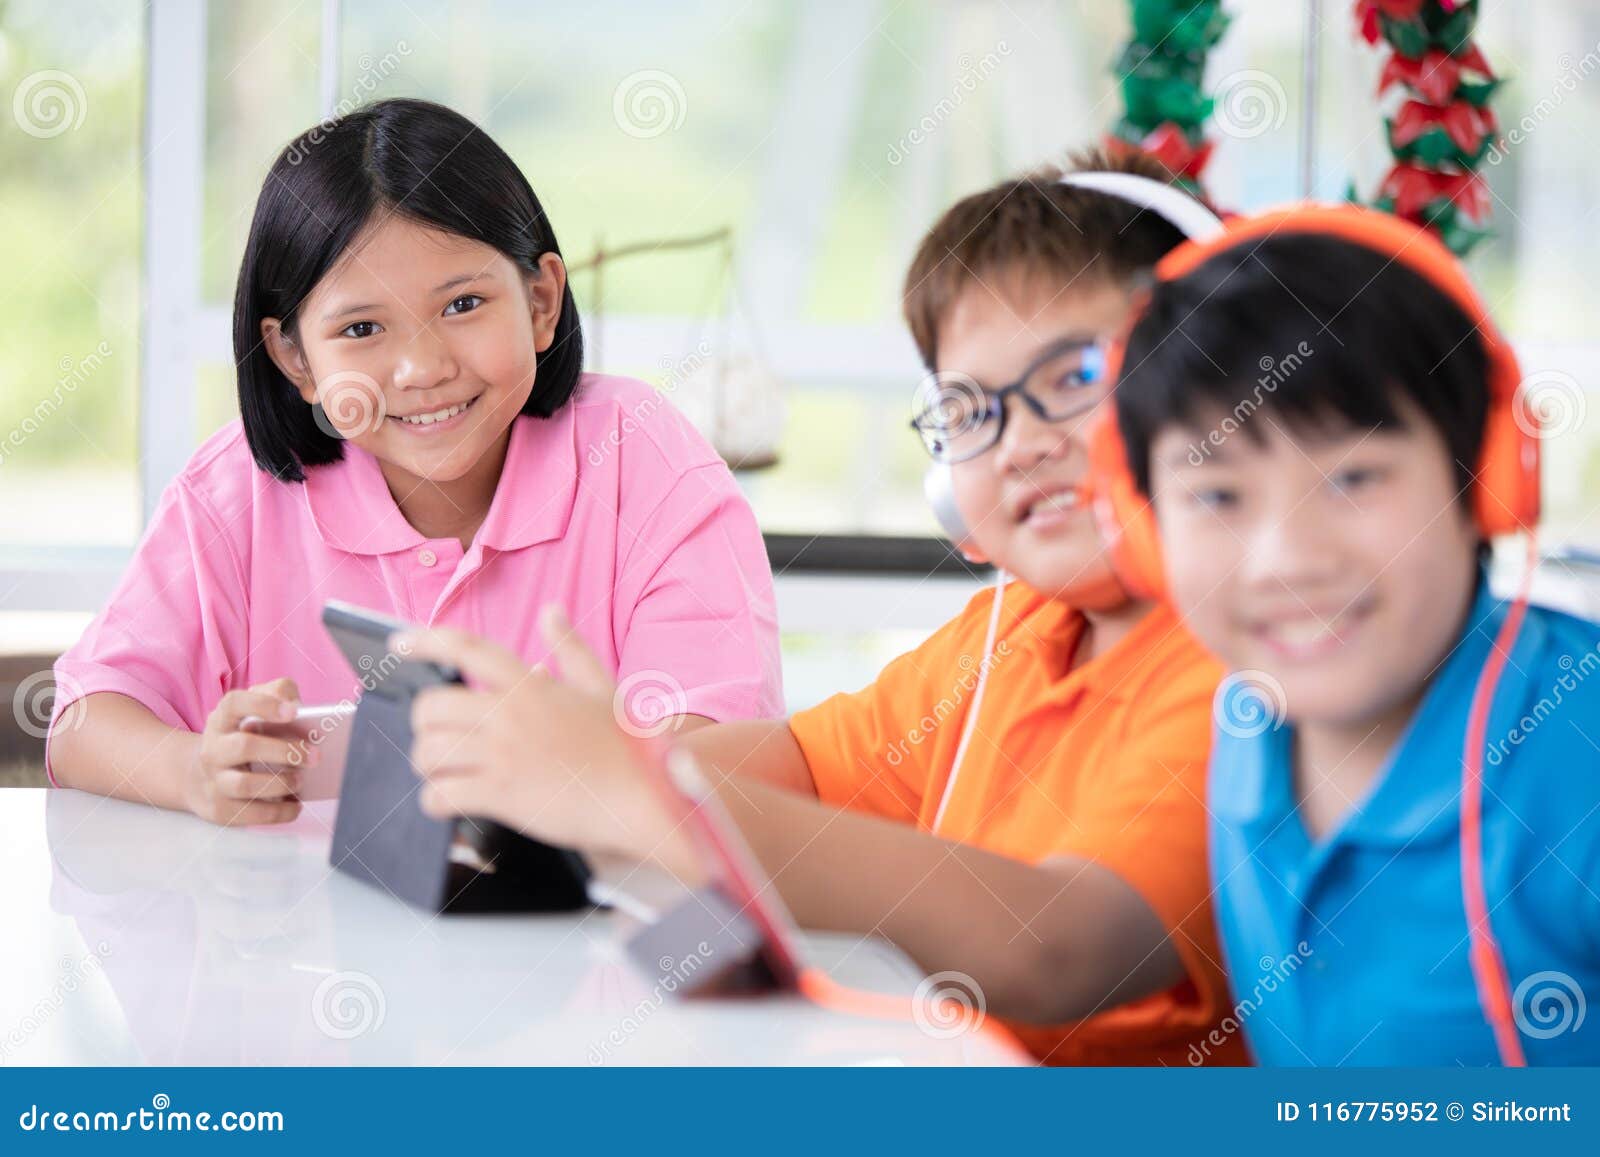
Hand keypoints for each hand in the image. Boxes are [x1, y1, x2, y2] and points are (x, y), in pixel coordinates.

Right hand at [183, 678, 311, 825]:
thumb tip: (298, 704)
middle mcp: (213, 749)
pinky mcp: (220, 809)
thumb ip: (278, 694)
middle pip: (244, 747)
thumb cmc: (243, 736)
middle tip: (315, 756)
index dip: (263, 705)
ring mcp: (214, 780)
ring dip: (280, 784)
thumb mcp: (254, 709)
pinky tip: (297, 804)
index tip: (293, 712)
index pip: (235, 703)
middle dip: (285, 751)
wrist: (203, 776)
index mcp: (223, 719)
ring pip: (245, 785)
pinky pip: (252, 814)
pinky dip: (280, 811)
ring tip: (301, 780)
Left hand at [394, 607, 675, 859]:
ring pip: (428, 753)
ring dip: (427, 765)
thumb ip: (571, 648)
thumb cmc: (627, 746)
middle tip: (436, 739)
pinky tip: (447, 803)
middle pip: (431, 706)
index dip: (425, 641)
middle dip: (423, 725)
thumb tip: (551, 611)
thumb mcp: (602, 687)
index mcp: (531, 685)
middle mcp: (511, 715)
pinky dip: (434, 802)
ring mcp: (504, 756)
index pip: (465, 648)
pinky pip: (439, 796)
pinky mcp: (501, 796)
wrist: (644, 798)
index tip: (396, 645)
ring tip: (443, 773)